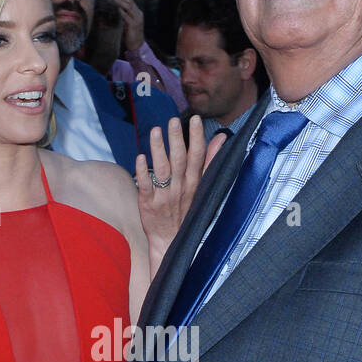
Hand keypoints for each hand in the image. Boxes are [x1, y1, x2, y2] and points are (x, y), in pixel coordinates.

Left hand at [113, 0, 144, 51]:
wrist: (137, 46)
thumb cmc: (131, 35)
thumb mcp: (128, 23)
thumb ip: (124, 17)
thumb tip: (114, 11)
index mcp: (138, 13)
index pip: (131, 2)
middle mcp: (139, 15)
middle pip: (130, 2)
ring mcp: (137, 20)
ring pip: (128, 7)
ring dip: (120, 2)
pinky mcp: (133, 25)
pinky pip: (126, 16)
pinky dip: (120, 11)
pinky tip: (115, 9)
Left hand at [135, 115, 226, 274]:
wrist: (170, 241)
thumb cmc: (186, 211)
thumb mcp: (202, 188)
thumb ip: (210, 162)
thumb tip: (221, 139)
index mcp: (194, 183)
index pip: (197, 157)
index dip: (196, 138)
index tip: (195, 120)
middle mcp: (180, 188)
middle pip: (178, 160)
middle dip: (177, 139)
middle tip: (173, 121)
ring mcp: (163, 196)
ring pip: (161, 170)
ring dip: (158, 149)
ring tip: (155, 131)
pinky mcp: (148, 204)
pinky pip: (145, 186)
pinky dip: (142, 172)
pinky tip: (140, 158)